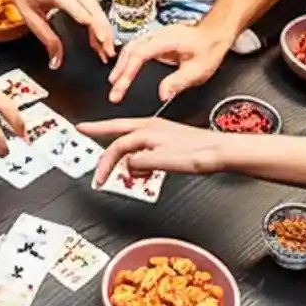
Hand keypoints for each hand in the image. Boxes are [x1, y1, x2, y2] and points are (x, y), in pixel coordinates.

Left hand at [0, 0, 115, 66]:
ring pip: (98, 10)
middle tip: (109, 54)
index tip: (102, 41)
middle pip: (95, 11)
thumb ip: (47, 39)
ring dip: (105, 30)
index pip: (80, 10)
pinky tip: (100, 39)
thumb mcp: (31, 18)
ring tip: (107, 51)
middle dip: (104, 33)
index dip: (93, 25)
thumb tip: (56, 62)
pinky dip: (99, 24)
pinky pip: (95, 8)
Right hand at [79, 117, 229, 184]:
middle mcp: (151, 127)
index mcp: (147, 130)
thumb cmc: (198, 153)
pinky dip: (136, 157)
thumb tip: (127, 164)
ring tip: (112, 161)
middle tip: (84, 130)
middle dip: (100, 132)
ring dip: (120, 150)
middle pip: (118, 130)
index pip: (117, 146)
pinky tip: (139, 167)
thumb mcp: (163, 160)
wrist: (221, 152)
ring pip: (131, 139)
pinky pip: (143, 147)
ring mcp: (161, 132)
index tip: (98, 178)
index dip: (105, 162)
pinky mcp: (169, 140)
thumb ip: (140, 162)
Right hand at [107, 22, 229, 102]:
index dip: (127, 71)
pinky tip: (124, 71)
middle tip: (114, 92)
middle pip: (130, 50)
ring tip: (115, 84)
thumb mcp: (198, 70)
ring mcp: (156, 36)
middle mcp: (158, 36)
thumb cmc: (209, 49)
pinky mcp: (156, 41)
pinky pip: (136, 49)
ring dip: (121, 66)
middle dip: (119, 71)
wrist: (215, 34)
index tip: (120, 87)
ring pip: (131, 48)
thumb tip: (162, 94)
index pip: (140, 54)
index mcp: (166, 41)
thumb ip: (178, 82)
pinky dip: (127, 60)